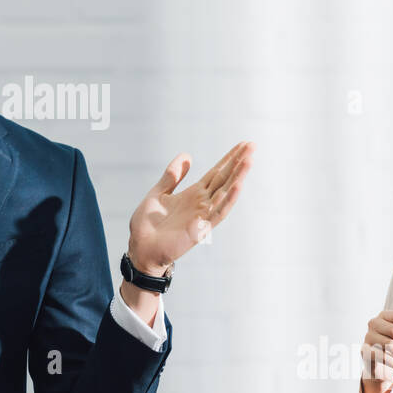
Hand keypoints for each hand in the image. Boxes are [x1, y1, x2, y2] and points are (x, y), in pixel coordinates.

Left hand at [126, 141, 254, 274]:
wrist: (140, 248)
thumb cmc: (147, 225)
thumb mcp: (159, 193)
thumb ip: (173, 176)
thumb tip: (187, 156)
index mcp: (193, 194)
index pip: (216, 173)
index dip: (229, 159)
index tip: (242, 144)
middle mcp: (202, 203)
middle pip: (224, 179)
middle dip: (238, 162)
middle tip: (252, 145)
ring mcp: (203, 215)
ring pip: (226, 193)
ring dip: (238, 177)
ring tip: (249, 160)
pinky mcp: (200, 229)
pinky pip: (218, 213)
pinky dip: (228, 200)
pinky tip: (238, 186)